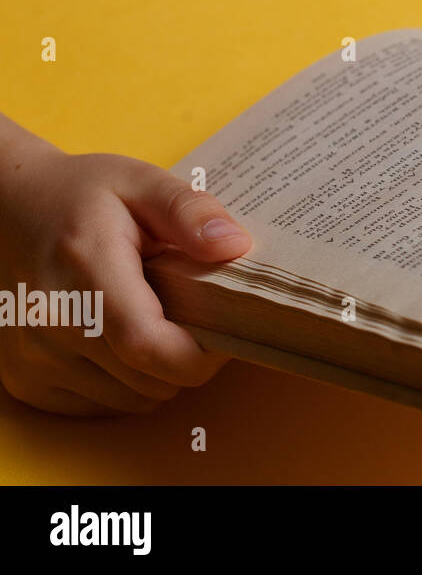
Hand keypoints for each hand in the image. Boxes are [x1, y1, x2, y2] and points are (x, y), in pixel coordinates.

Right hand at [0, 132, 251, 415]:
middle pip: (150, 379)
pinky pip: (100, 404)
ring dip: (156, 371)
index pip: (151, 346)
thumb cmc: (81, 195)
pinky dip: (124, 382)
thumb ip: (189, 210)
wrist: (8, 210)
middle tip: (194, 313)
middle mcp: (52, 322)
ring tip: (155, 319)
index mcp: (86, 271)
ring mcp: (32, 356)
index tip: (225, 328)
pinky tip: (121, 338)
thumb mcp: (141, 182)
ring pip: (131, 399)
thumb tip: (234, 245)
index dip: (203, 354)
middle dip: (188, 355)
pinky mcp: (24, 378)